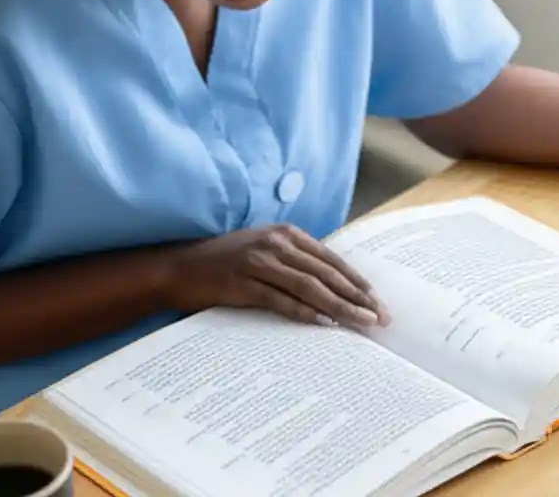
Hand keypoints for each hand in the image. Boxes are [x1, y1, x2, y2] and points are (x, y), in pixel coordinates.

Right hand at [167, 225, 390, 328]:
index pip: (331, 259)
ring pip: (310, 286)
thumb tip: (332, 288)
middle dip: (357, 297)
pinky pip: (281, 300)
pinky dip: (305, 312)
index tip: (377, 301)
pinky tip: (324, 324)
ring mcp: (258, 261)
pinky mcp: (242, 282)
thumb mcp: (264, 252)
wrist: (178, 267)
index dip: (357, 281)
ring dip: (340, 307)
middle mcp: (276, 243)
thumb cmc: (224, 264)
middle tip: (380, 318)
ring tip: (361, 324)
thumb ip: (294, 263)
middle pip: (327, 273)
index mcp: (286, 234)